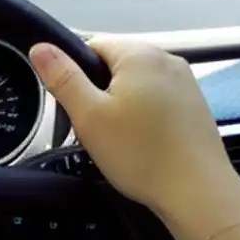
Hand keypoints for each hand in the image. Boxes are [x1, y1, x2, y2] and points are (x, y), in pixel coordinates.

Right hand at [29, 39, 239, 239]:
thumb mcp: (89, 116)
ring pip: (137, 84)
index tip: (80, 108)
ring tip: (123, 140)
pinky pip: (158, 100)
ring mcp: (186, 82)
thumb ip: (63, 77)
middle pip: (115, 65)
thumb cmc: (141, 154)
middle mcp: (167, 58)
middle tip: (99, 129)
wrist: (198, 194)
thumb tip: (40, 47)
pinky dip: (146, 116)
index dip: (78, 76)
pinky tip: (146, 143)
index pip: (92, 45)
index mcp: (139, 53)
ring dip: (123, 106)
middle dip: (101, 93)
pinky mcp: (196, 105)